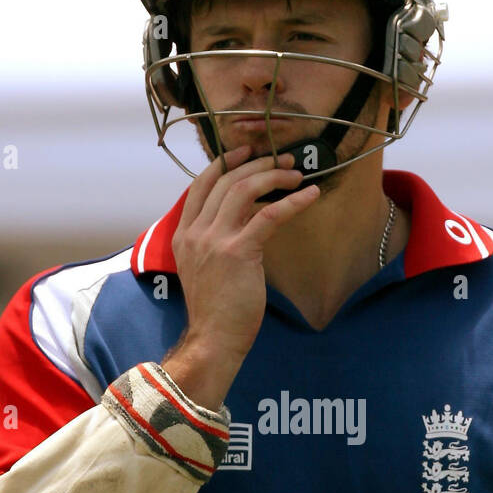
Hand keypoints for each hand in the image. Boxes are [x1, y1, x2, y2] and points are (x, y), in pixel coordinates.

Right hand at [165, 146, 319, 406]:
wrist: (213, 338)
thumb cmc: (214, 310)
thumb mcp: (202, 268)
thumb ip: (212, 242)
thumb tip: (240, 223)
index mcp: (183, 234)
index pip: (200, 185)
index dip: (223, 164)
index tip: (245, 153)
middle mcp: (195, 232)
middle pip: (225, 181)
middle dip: (256, 164)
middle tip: (282, 160)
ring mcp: (214, 240)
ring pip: (243, 189)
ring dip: (273, 175)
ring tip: (295, 173)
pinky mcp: (238, 251)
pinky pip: (269, 215)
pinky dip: (292, 202)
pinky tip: (309, 195)